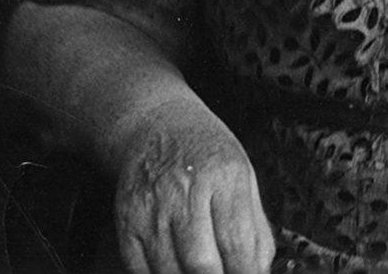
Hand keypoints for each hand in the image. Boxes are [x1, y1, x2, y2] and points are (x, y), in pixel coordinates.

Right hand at [111, 99, 274, 273]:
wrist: (156, 127)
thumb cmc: (207, 153)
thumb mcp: (244, 175)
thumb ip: (255, 224)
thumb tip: (260, 268)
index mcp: (226, 177)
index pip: (237, 240)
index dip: (245, 273)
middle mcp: (186, 193)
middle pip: (201, 263)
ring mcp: (152, 210)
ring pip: (170, 272)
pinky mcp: (127, 223)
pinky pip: (140, 270)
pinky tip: (176, 273)